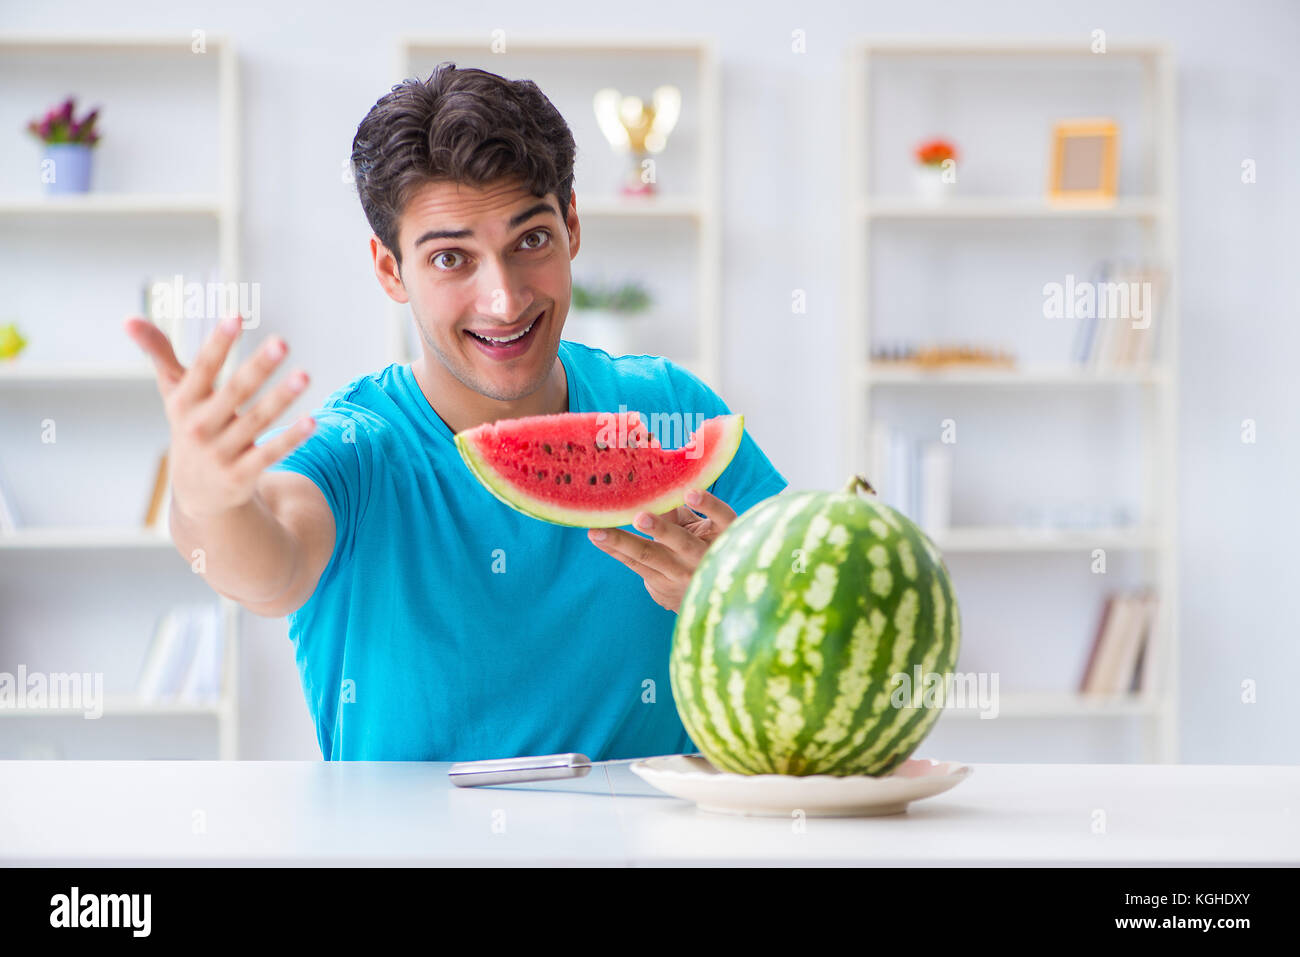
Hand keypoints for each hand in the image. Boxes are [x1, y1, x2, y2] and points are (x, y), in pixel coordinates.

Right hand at [123, 315, 315, 519]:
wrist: (197, 494)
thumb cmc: (192, 428)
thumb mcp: (175, 395)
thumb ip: (160, 356)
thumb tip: (129, 320)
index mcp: (184, 403)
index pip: (202, 368)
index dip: (218, 343)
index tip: (235, 317)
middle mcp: (201, 427)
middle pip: (235, 391)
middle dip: (258, 367)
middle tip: (282, 342)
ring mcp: (221, 452)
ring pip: (257, 420)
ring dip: (282, 398)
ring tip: (305, 375)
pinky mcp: (243, 474)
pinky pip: (270, 452)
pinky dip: (291, 437)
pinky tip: (312, 420)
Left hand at [587, 488, 736, 612]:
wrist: (703, 596)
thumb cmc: (700, 546)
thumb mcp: (701, 528)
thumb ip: (682, 510)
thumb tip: (656, 482)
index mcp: (722, 535)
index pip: (721, 517)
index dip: (708, 505)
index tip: (690, 492)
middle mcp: (702, 556)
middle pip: (682, 542)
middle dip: (661, 530)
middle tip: (641, 517)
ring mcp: (679, 573)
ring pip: (649, 556)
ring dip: (623, 542)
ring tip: (600, 531)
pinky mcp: (659, 583)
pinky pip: (633, 563)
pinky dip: (614, 549)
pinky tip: (597, 537)